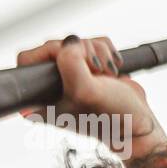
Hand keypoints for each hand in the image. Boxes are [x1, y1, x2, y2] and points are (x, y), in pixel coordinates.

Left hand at [16, 35, 166, 160]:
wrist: (139, 126)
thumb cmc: (112, 118)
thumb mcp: (85, 91)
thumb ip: (70, 63)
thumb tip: (71, 41)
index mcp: (38, 100)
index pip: (28, 59)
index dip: (51, 53)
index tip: (74, 66)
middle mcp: (50, 87)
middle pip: (54, 45)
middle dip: (80, 53)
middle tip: (95, 74)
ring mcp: (71, 77)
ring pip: (76, 42)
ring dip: (98, 53)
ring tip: (106, 76)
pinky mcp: (89, 69)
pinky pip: (93, 44)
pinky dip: (107, 52)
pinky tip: (112, 71)